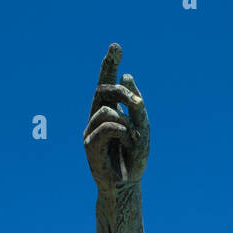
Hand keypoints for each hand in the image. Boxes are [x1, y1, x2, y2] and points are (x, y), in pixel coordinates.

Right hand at [84, 44, 149, 191]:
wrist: (126, 186)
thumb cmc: (134, 159)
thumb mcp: (142, 130)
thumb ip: (137, 107)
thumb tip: (127, 76)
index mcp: (110, 110)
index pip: (107, 83)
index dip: (109, 64)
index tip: (116, 46)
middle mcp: (97, 116)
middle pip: (104, 89)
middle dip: (123, 92)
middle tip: (139, 103)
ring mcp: (90, 129)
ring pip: (107, 109)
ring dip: (127, 123)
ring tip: (135, 140)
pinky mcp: (89, 143)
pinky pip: (107, 126)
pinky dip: (123, 132)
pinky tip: (129, 143)